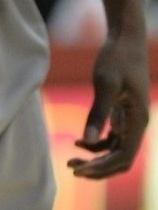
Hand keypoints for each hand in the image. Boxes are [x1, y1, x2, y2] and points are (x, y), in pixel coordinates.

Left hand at [67, 36, 149, 177]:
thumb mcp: (105, 84)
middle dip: (98, 169)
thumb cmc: (116, 58)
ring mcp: (130, 120)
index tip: (79, 170)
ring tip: (71, 161)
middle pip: (120, 160)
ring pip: (115, 152)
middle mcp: (138, 124)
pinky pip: (111, 140)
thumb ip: (97, 113)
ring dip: (95, 160)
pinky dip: (95, 146)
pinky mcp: (122, 114)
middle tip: (72, 168)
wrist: (125, 40)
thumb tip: (87, 141)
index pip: (123, 157)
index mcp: (138, 120)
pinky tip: (77, 143)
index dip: (103, 168)